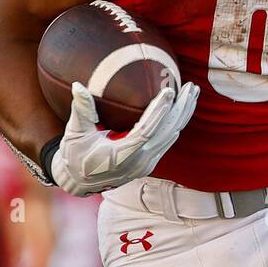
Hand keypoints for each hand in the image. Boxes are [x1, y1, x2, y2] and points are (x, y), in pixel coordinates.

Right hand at [51, 80, 198, 195]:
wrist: (79, 182)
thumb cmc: (75, 155)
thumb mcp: (75, 133)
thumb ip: (81, 110)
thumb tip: (77, 85)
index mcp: (121, 155)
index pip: (146, 131)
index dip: (159, 111)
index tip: (169, 91)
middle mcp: (139, 162)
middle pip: (167, 132)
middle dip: (181, 108)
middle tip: (191, 86)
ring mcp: (147, 164)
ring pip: (171, 136)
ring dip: (183, 114)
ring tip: (192, 92)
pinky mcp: (149, 163)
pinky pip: (167, 141)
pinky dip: (177, 123)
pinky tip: (183, 108)